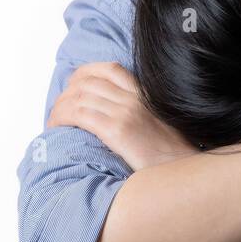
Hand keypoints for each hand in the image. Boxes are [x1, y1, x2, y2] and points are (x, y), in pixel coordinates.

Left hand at [47, 62, 197, 170]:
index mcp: (144, 94)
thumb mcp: (158, 127)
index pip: (109, 68)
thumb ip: (138, 115)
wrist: (187, 172)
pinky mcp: (118, 130)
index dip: (84, 74)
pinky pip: (80, 115)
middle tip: (58, 111)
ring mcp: (126, 112)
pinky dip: (62, 118)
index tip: (72, 89)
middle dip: (66, 94)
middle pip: (87, 82)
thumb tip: (110, 120)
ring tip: (54, 123)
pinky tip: (57, 128)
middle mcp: (134, 98)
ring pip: (79, 97)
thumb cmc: (171, 158)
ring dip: (60, 108)